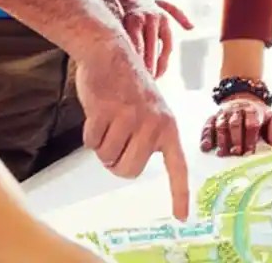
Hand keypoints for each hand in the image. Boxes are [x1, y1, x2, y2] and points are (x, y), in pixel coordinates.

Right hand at [74, 40, 189, 220]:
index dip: (179, 194)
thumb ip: (148, 139)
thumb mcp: (151, 112)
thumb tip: (128, 167)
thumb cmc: (128, 88)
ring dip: (102, 145)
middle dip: (116, 162)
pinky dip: (90, 133)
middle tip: (116, 140)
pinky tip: (99, 112)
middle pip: (128, 171)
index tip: (181, 218)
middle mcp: (155, 125)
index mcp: (169, 128)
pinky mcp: (108, 112)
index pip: (178, 168)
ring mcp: (132, 118)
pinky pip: (92, 143)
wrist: (112, 53)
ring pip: (108, 158)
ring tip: (110, 120)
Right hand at [120, 0, 192, 78]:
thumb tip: (192, 27)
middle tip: (147, 80)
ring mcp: (139, 20)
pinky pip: (127, 40)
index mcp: (165, 21)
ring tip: (135, 75)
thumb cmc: (151, 5)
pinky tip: (125, 62)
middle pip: (153, 47)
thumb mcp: (168, 8)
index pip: (167, 46)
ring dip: (138, 60)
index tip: (158, 76)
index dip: (163, 63)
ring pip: (139, 45)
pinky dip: (127, 52)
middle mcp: (154, 20)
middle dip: (150, 65)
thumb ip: (180, 17)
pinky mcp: (126, 21)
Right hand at [199, 94, 271, 156]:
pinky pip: (207, 125)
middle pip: (235, 124)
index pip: (252, 124)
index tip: (250, 151)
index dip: (250, 138)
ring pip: (221, 125)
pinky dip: (206, 136)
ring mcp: (224, 113)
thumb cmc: (258, 114)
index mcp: (253, 110)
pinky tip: (206, 147)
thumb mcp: (271, 117)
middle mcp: (237, 110)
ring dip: (221, 139)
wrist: (244, 96)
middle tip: (236, 153)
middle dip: (236, 139)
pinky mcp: (213, 117)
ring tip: (222, 153)